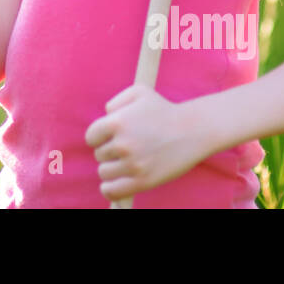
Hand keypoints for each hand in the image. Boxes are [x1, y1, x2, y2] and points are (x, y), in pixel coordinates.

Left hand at [84, 84, 211, 203]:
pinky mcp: (143, 181)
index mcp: (117, 122)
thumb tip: (104, 119)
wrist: (193, 130)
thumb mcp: (138, 92)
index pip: (91, 137)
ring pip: (104, 172)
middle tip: (129, 147)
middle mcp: (123, 144)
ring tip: (127, 162)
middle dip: (110, 151)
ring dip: (112, 168)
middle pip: (99, 154)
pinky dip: (109, 189)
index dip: (100, 137)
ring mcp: (133, 164)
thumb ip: (114, 101)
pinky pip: (112, 191)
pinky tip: (115, 183)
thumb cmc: (164, 109)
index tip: (112, 137)